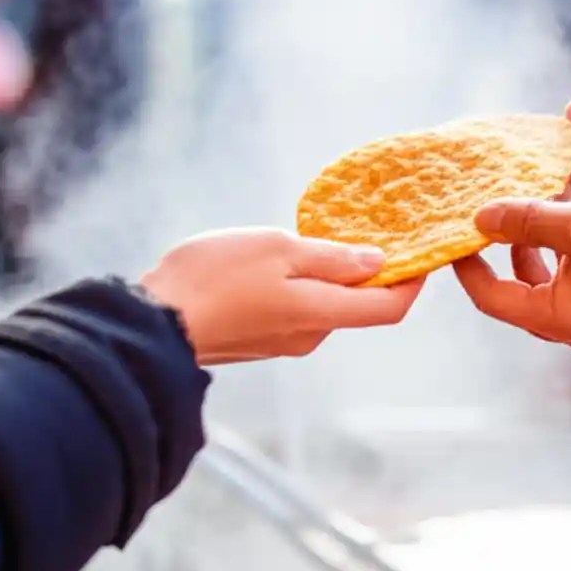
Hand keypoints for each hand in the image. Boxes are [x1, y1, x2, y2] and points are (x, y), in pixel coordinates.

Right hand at [141, 228, 422, 364]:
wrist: (150, 322)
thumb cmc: (213, 279)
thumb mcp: (278, 250)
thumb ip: (332, 258)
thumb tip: (377, 262)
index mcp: (322, 314)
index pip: (389, 307)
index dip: (412, 281)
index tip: (420, 250)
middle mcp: (310, 336)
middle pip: (358, 306)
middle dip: (371, 272)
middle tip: (369, 228)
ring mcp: (282, 342)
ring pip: (324, 306)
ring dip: (331, 276)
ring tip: (317, 236)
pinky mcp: (257, 340)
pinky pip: (296, 310)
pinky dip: (302, 286)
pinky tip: (280, 260)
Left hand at [453, 193, 570, 351]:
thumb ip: (525, 220)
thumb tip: (478, 219)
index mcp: (559, 319)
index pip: (490, 297)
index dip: (466, 263)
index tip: (454, 228)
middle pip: (516, 294)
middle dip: (499, 254)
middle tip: (485, 214)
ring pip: (547, 287)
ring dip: (533, 250)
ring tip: (528, 208)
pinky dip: (563, 256)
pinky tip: (568, 220)